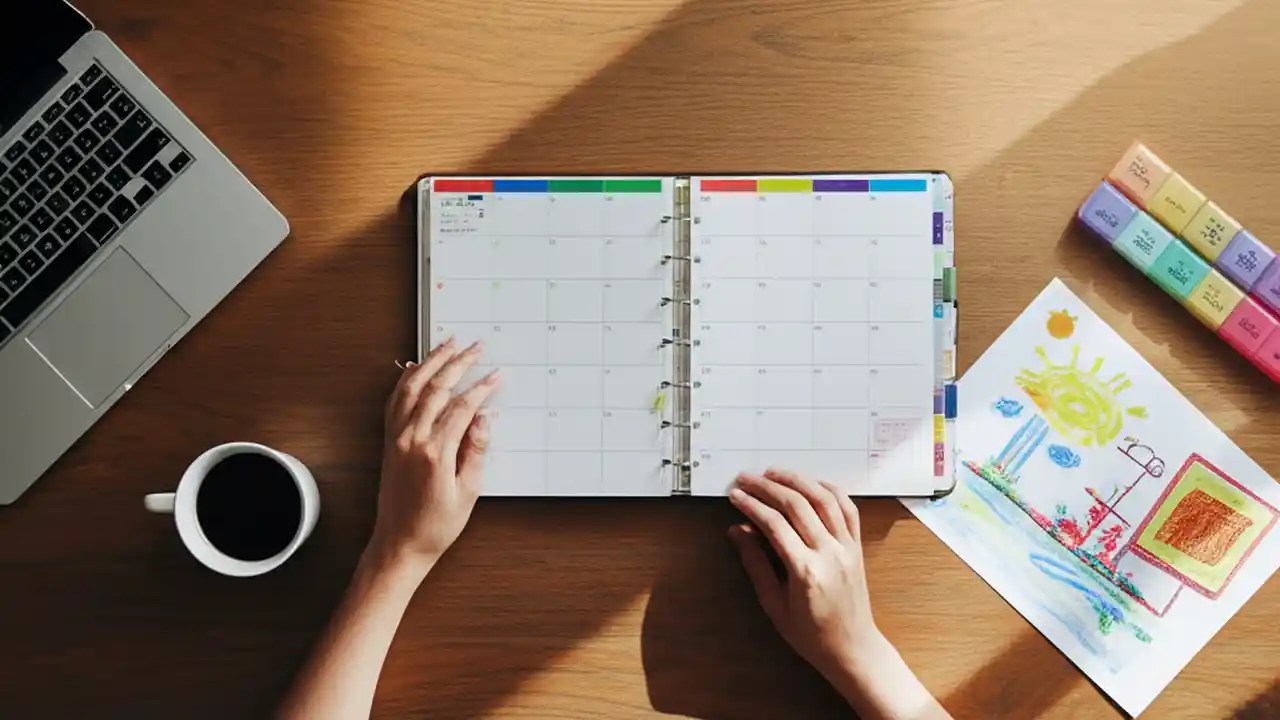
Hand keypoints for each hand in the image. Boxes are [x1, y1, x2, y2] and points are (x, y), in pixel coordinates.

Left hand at [368, 338, 501, 574]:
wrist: (399, 543)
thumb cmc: (435, 525)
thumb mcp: (468, 492)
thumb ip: (476, 451)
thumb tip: (484, 419)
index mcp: (435, 452)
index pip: (462, 407)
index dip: (482, 388)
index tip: (498, 375)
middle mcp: (411, 439)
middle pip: (436, 388)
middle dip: (458, 363)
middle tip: (475, 346)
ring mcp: (396, 438)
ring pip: (412, 388)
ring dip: (430, 362)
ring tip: (447, 344)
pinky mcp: (388, 441)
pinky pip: (395, 401)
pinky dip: (407, 380)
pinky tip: (416, 368)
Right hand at [728, 469, 877, 680]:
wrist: (852, 648)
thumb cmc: (811, 635)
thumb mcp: (774, 605)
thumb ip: (755, 564)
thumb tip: (737, 532)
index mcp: (806, 571)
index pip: (774, 524)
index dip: (751, 505)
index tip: (735, 495)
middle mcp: (829, 554)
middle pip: (796, 505)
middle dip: (768, 487)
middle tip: (747, 479)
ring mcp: (847, 547)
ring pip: (823, 498)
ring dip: (797, 480)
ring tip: (774, 473)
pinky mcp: (857, 546)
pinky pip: (847, 508)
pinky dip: (829, 489)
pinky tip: (811, 483)